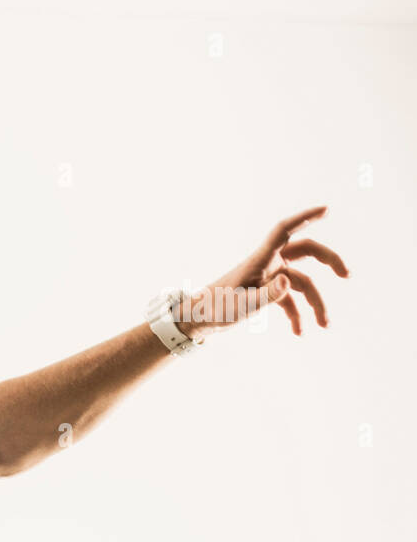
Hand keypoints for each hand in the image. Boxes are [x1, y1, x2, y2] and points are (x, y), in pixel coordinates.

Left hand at [179, 205, 350, 339]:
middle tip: (347, 275)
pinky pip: (288, 300)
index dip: (305, 217)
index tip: (327, 209)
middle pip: (305, 251)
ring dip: (315, 303)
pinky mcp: (264, 292)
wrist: (194, 321)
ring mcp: (267, 278)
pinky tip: (300, 333)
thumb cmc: (213, 310)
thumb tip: (290, 280)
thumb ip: (267, 294)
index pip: (284, 231)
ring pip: (301, 282)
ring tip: (325, 325)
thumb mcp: (241, 305)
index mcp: (259, 260)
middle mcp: (266, 264)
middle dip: (328, 260)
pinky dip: (296, 315)